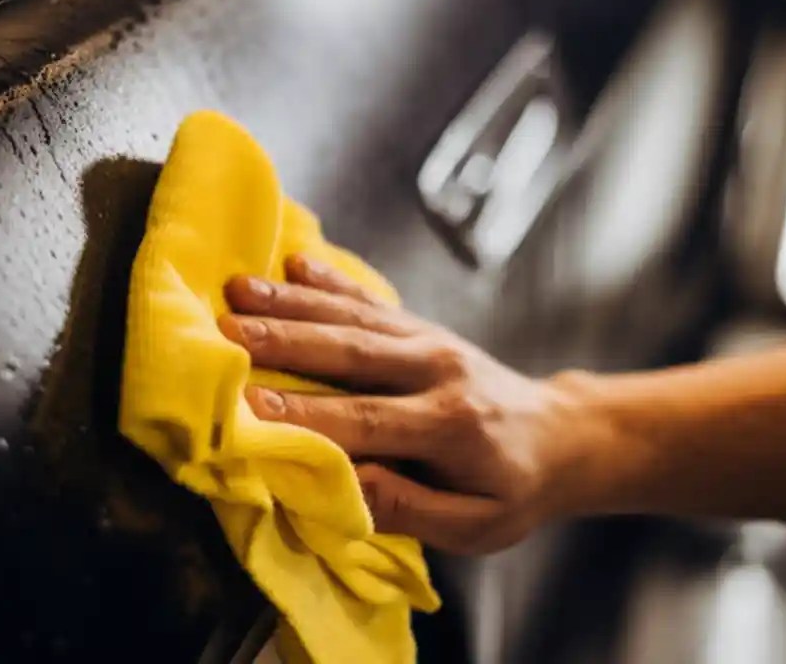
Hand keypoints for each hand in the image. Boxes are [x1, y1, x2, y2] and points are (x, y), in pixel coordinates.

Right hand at [218, 255, 608, 553]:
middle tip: (225, 330)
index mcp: (451, 424)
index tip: (248, 405)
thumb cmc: (510, 490)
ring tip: (236, 289)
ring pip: (353, 316)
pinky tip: (292, 261)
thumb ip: (408, 507)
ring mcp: (428, 339)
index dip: (306, 412)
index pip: (367, 418)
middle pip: (351, 350)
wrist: (560, 435)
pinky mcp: (419, 325)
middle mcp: (437, 369)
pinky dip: (330, 279)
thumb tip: (340, 485)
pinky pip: (369, 298)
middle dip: (283, 338)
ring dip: (291, 301)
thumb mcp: (474, 525)